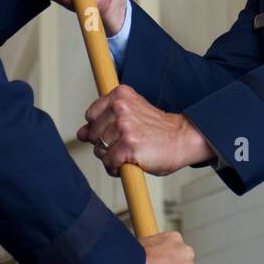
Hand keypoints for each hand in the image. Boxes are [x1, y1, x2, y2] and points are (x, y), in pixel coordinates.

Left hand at [78, 84, 212, 176]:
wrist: (182, 139)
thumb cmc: (157, 130)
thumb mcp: (130, 115)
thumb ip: (104, 121)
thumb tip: (80, 133)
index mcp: (120, 95)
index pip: (91, 115)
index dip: (100, 128)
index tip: (116, 132)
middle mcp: (121, 108)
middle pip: (93, 134)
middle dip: (105, 144)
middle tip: (126, 145)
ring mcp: (124, 127)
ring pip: (100, 150)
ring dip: (111, 158)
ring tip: (129, 154)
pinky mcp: (128, 146)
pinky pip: (109, 163)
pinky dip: (116, 168)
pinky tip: (129, 164)